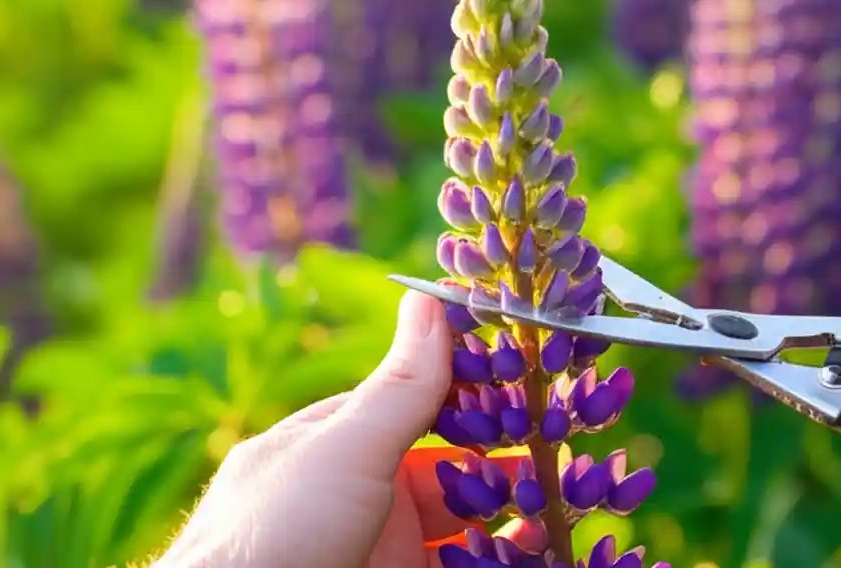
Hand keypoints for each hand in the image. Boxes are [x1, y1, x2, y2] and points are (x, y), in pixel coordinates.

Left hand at [156, 291, 531, 567]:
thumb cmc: (273, 533)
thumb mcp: (344, 449)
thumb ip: (401, 385)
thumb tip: (432, 300)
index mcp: (340, 445)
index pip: (423, 404)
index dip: (481, 392)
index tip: (540, 381)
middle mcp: (363, 497)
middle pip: (454, 471)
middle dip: (510, 462)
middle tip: (566, 452)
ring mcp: (382, 549)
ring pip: (465, 528)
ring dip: (515, 518)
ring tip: (567, 505)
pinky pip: (464, 565)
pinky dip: (502, 555)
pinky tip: (544, 547)